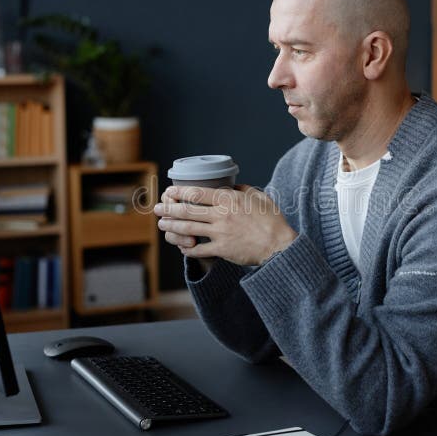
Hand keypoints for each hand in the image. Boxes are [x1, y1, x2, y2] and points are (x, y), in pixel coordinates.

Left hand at [154, 185, 297, 265]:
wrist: (279, 245)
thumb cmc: (272, 221)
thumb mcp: (260, 197)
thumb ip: (243, 189)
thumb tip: (232, 185)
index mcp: (230, 199)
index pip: (197, 193)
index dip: (179, 191)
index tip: (169, 191)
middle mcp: (222, 215)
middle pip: (188, 210)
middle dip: (169, 208)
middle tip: (157, 208)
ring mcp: (220, 233)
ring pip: (189, 228)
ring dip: (172, 226)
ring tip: (162, 224)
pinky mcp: (222, 250)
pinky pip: (199, 249)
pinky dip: (187, 248)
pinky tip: (182, 246)